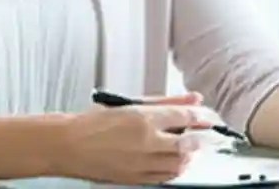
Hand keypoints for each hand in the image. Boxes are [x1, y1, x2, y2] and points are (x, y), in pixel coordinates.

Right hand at [51, 93, 221, 184]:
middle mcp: (145, 142)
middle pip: (188, 144)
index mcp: (144, 119)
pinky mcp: (135, 178)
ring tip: (188, 148)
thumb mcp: (132, 103)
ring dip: (188, 156)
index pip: (186, 118)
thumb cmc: (94, 122)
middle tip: (202, 134)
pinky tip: (173, 162)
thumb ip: (165, 101)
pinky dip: (174, 170)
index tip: (209, 117)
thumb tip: (191, 99)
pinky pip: (164, 178)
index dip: (203, 118)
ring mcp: (141, 163)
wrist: (69, 145)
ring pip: (179, 164)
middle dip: (199, 139)